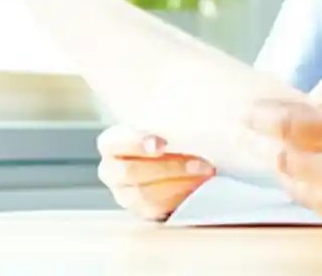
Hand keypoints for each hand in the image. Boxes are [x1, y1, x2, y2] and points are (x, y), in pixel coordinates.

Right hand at [96, 124, 216, 220]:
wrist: (169, 152)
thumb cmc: (168, 131)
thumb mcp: (166, 119)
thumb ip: (175, 117)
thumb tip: (210, 109)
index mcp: (111, 143)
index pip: (115, 141)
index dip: (136, 142)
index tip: (162, 143)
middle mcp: (111, 171)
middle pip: (132, 172)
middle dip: (171, 168)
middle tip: (204, 164)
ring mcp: (124, 195)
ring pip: (146, 195)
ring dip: (180, 185)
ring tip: (207, 175)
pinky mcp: (140, 211)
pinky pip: (157, 211)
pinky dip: (180, 199)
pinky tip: (200, 188)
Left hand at [249, 77, 321, 228]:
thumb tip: (309, 99)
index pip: (290, 125)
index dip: (263, 117)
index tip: (247, 111)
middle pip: (284, 158)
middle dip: (260, 143)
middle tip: (243, 132)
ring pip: (295, 184)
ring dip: (278, 165)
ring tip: (267, 150)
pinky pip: (314, 202)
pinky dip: (300, 184)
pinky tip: (296, 172)